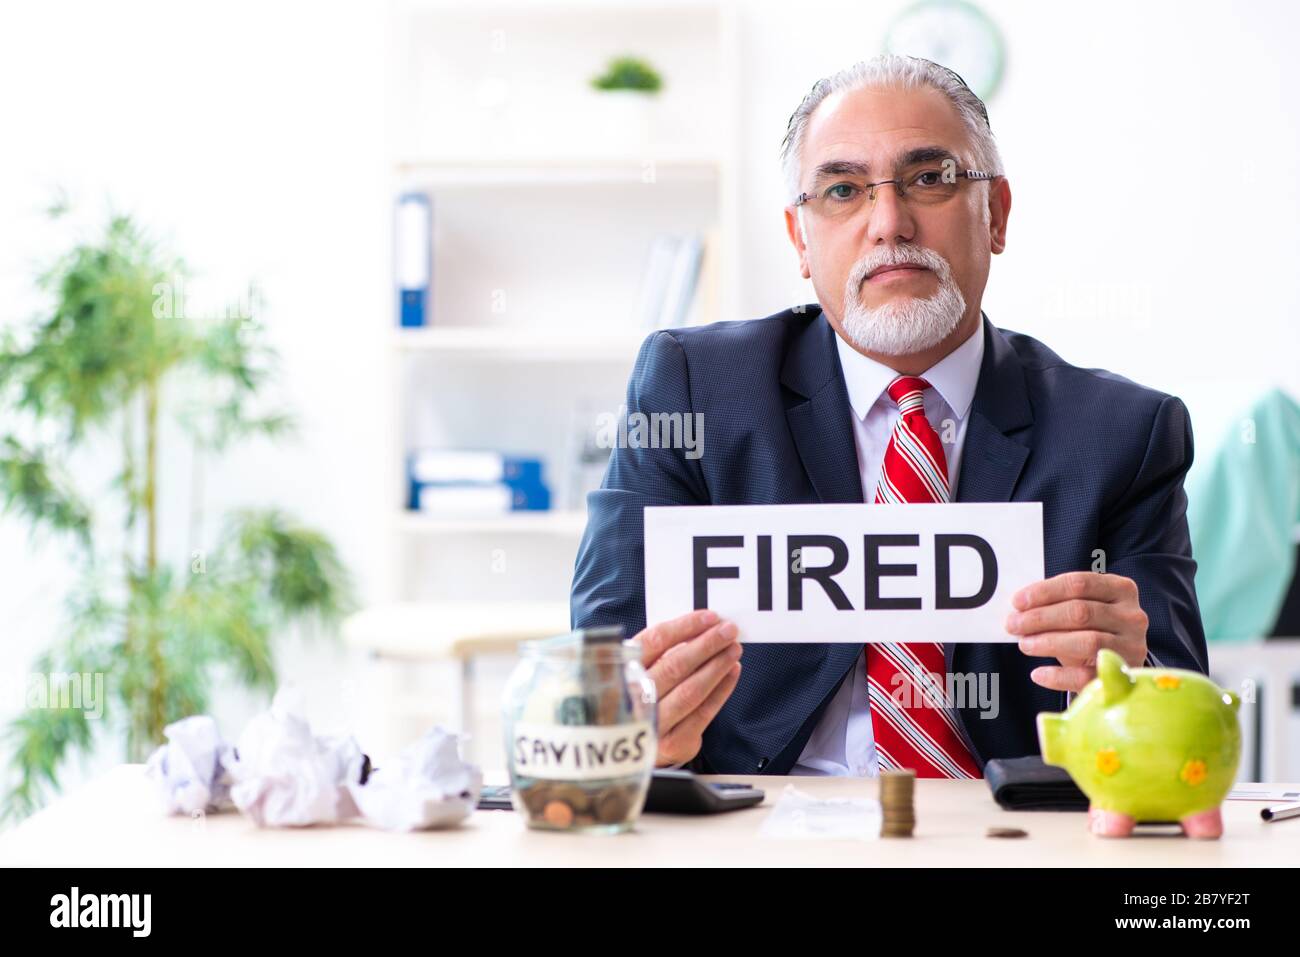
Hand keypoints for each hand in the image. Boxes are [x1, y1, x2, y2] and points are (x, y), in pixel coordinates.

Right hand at [634, 609, 742, 766]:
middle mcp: (633, 699)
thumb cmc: (642, 698)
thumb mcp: (640, 670)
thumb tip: (703, 627)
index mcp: (621, 672)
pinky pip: (704, 712)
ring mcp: (653, 724)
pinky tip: (732, 672)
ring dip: (717, 666)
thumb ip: (662, 651)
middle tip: (728, 630)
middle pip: (674, 665)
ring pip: (691, 691)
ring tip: (733, 649)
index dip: (684, 627)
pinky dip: (721, 690)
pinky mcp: (674, 743)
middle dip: (707, 644)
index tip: (709, 617)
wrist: (631, 749)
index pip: (654, 642)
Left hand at [1005, 571, 1147, 692]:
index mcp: (1120, 589)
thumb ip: (1056, 604)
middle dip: (1041, 618)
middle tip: (1013, 624)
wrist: (1119, 663)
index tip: (1017, 602)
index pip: (1079, 584)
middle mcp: (1132, 616)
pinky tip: (1038, 674)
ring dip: (1048, 642)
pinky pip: (1088, 676)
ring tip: (1024, 644)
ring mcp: (1132, 646)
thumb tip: (1018, 609)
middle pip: (1081, 612)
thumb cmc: (1093, 628)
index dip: (1044, 591)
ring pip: (1087, 642)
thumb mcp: (1081, 608)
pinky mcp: (1125, 675)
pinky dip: (1059, 676)